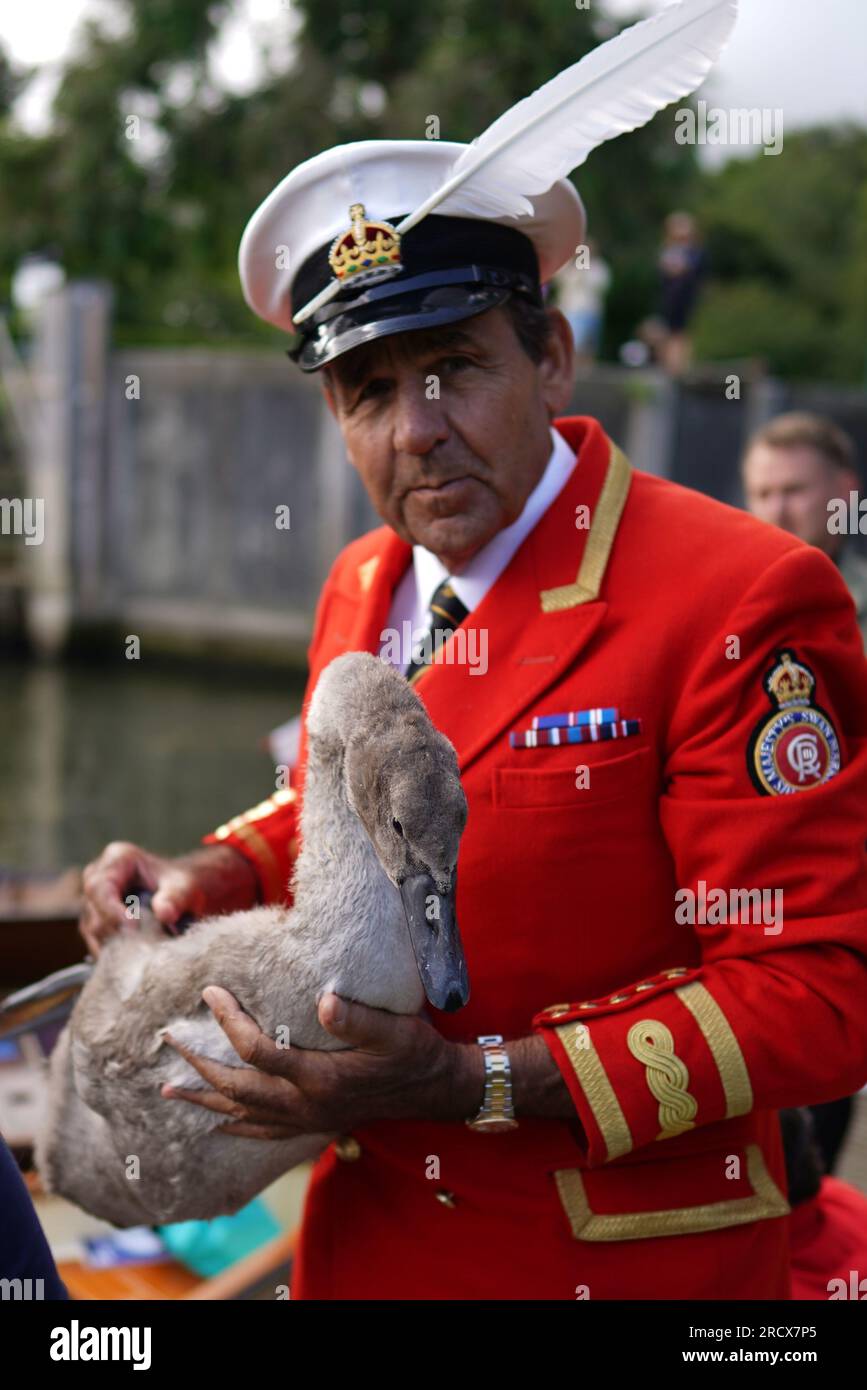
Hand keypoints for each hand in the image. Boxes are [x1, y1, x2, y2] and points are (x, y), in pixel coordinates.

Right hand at [79, 842, 259, 955]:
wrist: (181, 892)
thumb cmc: (181, 883)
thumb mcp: (184, 886)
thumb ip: (175, 898)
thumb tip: (164, 914)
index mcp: (117, 858)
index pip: (100, 888)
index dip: (111, 911)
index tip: (132, 929)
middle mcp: (98, 876)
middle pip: (93, 911)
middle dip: (115, 932)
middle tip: (142, 948)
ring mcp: (93, 900)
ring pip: (92, 930)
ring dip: (115, 945)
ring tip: (141, 954)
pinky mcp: (95, 921)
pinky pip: (97, 941)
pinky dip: (115, 952)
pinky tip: (133, 958)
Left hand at [161, 986, 484, 1137]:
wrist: (435, 1089)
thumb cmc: (414, 1053)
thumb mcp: (393, 1029)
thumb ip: (357, 1016)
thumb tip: (324, 999)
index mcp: (318, 1077)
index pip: (257, 1050)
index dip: (228, 1020)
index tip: (210, 991)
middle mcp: (304, 1103)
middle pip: (237, 1087)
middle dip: (198, 1066)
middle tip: (170, 1042)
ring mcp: (307, 1119)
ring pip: (242, 1114)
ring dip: (205, 1100)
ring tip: (170, 1092)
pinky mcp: (314, 1123)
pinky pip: (264, 1131)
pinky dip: (236, 1126)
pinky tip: (219, 1123)